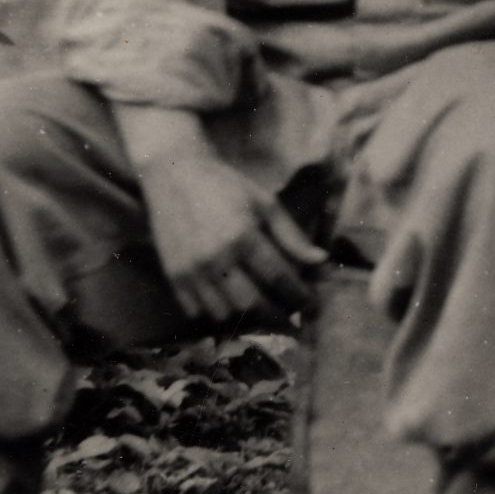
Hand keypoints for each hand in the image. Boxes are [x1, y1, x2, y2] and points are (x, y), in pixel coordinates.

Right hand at [133, 148, 328, 328]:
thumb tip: (321, 260)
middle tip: (289, 315)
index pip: (278, 278)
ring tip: (262, 311)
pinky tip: (231, 304)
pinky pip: (197, 311)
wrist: (174, 175)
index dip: (298, 295)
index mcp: (242, 236)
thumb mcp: (264, 203)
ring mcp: (191, 270)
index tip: (309, 302)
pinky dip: (216, 313)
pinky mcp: (173, 276)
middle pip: (251, 304)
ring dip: (246, 318)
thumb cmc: (225, 187)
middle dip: (275, 316)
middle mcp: (215, 258)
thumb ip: (291, 235)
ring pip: (223, 314)